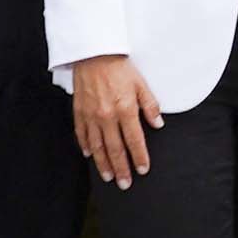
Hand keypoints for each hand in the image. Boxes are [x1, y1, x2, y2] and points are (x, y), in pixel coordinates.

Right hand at [70, 54, 161, 187]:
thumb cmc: (119, 67)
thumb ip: (150, 106)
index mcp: (125, 109)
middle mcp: (107, 116)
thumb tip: (158, 124)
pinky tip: (90, 155)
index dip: (139, 157)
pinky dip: (86, 146)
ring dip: (103, 164)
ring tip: (109, 177)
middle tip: (125, 184)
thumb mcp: (141, 84)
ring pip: (98, 146)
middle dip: (121, 168)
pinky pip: (82, 134)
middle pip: (115, 149)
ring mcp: (91, 116)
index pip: (134, 140)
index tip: (142, 170)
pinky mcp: (79, 112)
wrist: (93, 54)